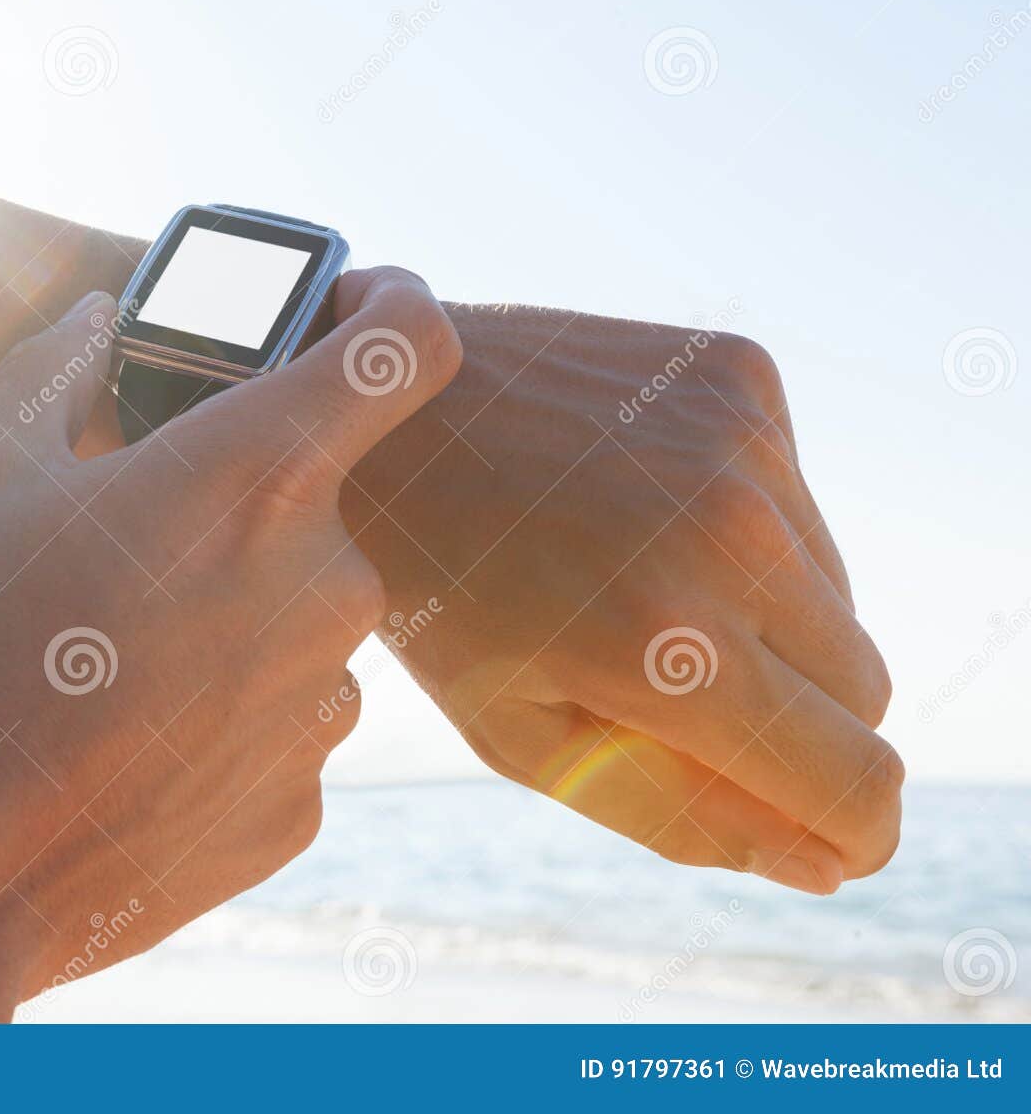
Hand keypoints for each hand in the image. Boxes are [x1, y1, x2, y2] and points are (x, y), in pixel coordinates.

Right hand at [0, 268, 460, 1021]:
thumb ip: (60, 371)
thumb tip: (99, 324)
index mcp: (258, 477)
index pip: (409, 345)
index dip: (395, 306)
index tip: (357, 312)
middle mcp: (326, 585)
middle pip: (314, 507)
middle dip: (237, 508)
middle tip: (130, 548)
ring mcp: (324, 706)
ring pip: (297, 620)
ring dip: (229, 617)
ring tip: (112, 662)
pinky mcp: (303, 801)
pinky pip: (281, 720)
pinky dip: (223, 714)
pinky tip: (127, 741)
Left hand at [342, 303, 898, 893]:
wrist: (377, 414)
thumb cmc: (436, 595)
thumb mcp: (524, 735)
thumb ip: (681, 814)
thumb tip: (824, 865)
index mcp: (673, 650)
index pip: (856, 782)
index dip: (854, 831)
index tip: (831, 839)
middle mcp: (733, 536)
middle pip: (861, 690)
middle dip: (797, 721)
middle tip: (681, 696)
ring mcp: (744, 441)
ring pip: (835, 595)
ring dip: (767, 619)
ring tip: (635, 584)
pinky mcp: (742, 373)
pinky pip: (798, 501)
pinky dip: (747, 529)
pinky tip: (638, 506)